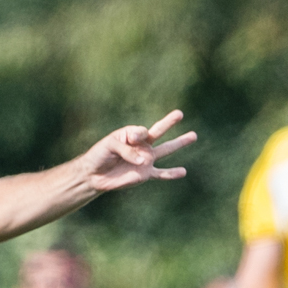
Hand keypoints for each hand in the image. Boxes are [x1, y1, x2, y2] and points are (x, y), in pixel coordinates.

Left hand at [80, 111, 196, 191]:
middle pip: (158, 132)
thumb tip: (144, 161)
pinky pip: (162, 173)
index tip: (131, 141)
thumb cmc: (99, 155)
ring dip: (180, 143)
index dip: (137, 136)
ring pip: (166, 150)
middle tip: (180, 113)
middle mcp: (141, 145)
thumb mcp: (109, 146)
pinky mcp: (145, 174)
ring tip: (194, 135)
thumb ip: (127, 150)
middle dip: (169, 122)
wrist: (93, 174)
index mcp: (131, 134)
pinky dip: (172, 173)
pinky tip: (183, 172)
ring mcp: (145, 159)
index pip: (141, 132)